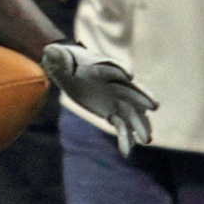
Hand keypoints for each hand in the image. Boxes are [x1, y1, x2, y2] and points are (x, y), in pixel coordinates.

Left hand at [41, 41, 155, 156]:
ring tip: (146, 140)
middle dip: (142, 98)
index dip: (121, 70)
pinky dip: (125, 138)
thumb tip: (50, 51)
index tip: (129, 76)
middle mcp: (116, 83)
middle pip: (132, 91)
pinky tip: (127, 152)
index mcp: (103, 67)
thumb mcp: (56, 55)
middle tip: (153, 106)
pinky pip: (121, 126)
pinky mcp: (111, 112)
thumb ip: (56, 54)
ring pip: (132, 113)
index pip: (115, 68)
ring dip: (140, 125)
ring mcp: (116, 99)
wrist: (67, 68)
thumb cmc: (63, 58)